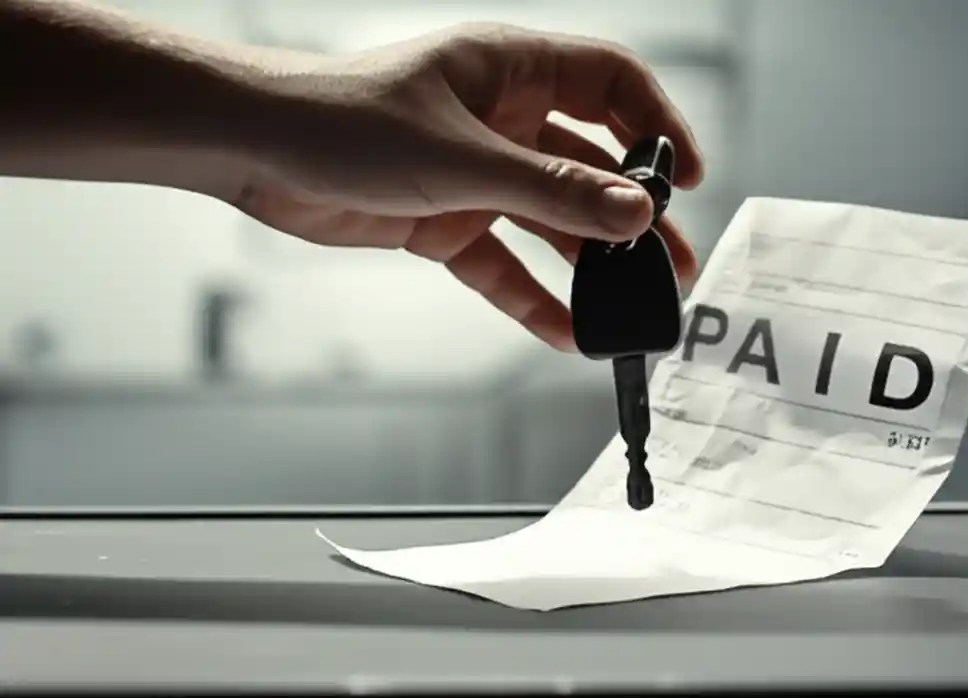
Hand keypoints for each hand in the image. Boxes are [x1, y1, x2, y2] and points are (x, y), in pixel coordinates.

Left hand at [233, 23, 704, 351]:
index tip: (686, 175)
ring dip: (590, 261)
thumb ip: (555, 191)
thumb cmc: (344, 119)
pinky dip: (529, 296)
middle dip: (632, 212)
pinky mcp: (445, 220)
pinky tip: (561, 331)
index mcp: (510, 69)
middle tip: (671, 258)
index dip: (656, 123)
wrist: (254, 151)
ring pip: (551, 219)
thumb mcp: (465, 159)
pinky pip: (502, 263)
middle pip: (591, 162)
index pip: (610, 82)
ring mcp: (475, 171)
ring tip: (632, 303)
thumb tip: (636, 213)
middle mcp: (500, 117)